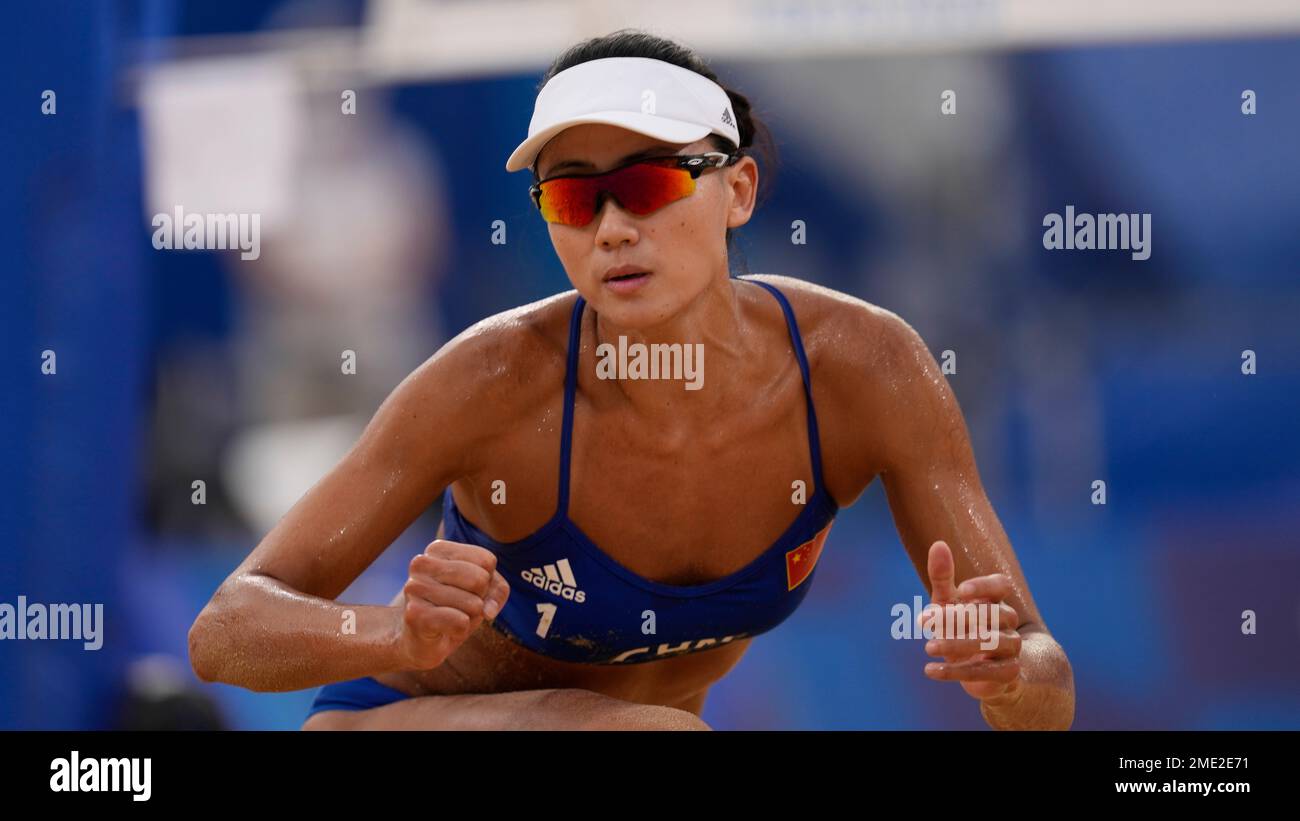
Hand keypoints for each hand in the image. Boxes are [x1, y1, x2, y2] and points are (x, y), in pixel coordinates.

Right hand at [395, 539, 510, 669]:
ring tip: (449, 618)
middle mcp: (422, 563)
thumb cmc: (453, 608)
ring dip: (469, 617)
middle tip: (459, 607)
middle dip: (479, 600)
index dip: (486, 582)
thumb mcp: (482, 592)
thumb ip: (497, 590)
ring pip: (473, 604)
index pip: (486, 561)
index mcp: (437, 549)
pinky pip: (460, 622)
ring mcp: (415, 588)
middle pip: (480, 580)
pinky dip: (461, 630)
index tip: (465, 590)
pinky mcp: (415, 614)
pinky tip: (443, 630)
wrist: (418, 639)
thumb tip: (487, 610)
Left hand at [918, 540, 1024, 704]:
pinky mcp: (1007, 674)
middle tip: (925, 621)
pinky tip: (930, 671)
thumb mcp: (947, 603)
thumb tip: (938, 544)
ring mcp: (1011, 648)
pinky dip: (957, 672)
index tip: (961, 590)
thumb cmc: (960, 627)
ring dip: (958, 644)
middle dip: (958, 617)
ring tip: (928, 647)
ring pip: (992, 642)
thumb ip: (942, 576)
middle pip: (992, 614)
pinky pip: (986, 672)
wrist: (981, 670)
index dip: (984, 586)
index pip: (1001, 585)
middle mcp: (1007, 623)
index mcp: (995, 600)